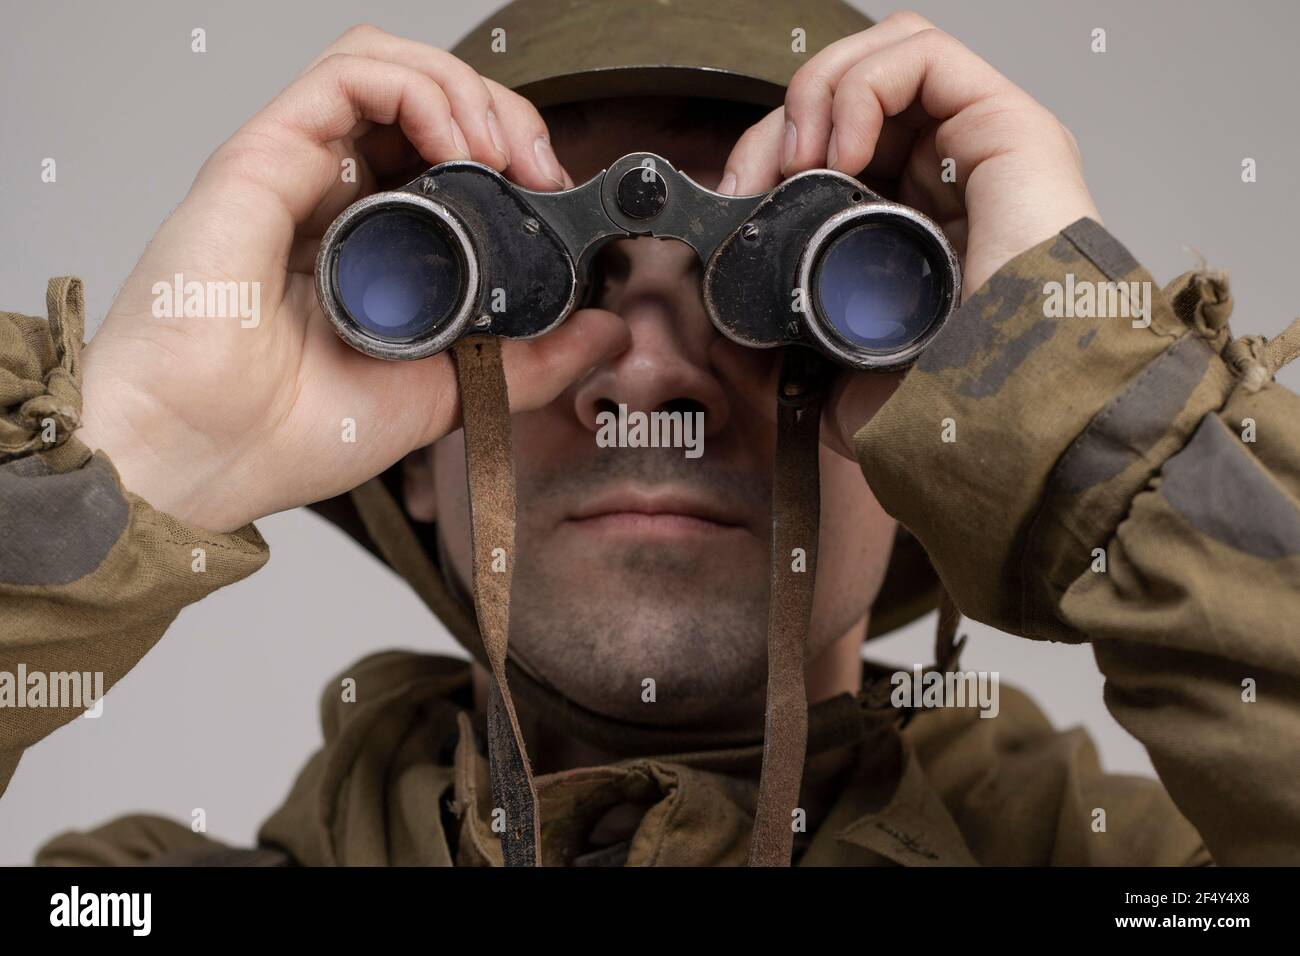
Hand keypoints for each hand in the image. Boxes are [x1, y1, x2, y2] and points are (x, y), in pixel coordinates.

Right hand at [78, 25, 627, 531]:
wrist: (206, 457)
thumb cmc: (292, 432)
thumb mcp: (446, 391)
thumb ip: (528, 360)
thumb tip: (608, 330)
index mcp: (369, 243)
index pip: (445, 154)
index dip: (510, 154)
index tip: (554, 200)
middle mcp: (333, 195)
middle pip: (426, 101)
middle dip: (504, 116)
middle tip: (543, 173)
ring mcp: (298, 169)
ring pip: (390, 68)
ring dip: (469, 92)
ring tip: (508, 155)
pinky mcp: (264, 154)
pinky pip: (350, 72)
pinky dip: (421, 89)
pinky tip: (461, 146)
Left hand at [720, 11, 1101, 457]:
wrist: (1005, 415)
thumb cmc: (941, 400)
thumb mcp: (836, 368)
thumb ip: (787, 341)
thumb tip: (724, 319)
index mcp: (906, 220)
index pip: (832, 143)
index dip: (771, 154)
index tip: (737, 201)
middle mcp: (943, 174)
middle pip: (849, 94)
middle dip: (781, 122)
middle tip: (752, 181)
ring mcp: (976, 145)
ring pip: (883, 57)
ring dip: (818, 92)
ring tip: (798, 161)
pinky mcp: (1007, 124)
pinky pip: (922, 56)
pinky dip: (861, 86)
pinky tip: (840, 151)